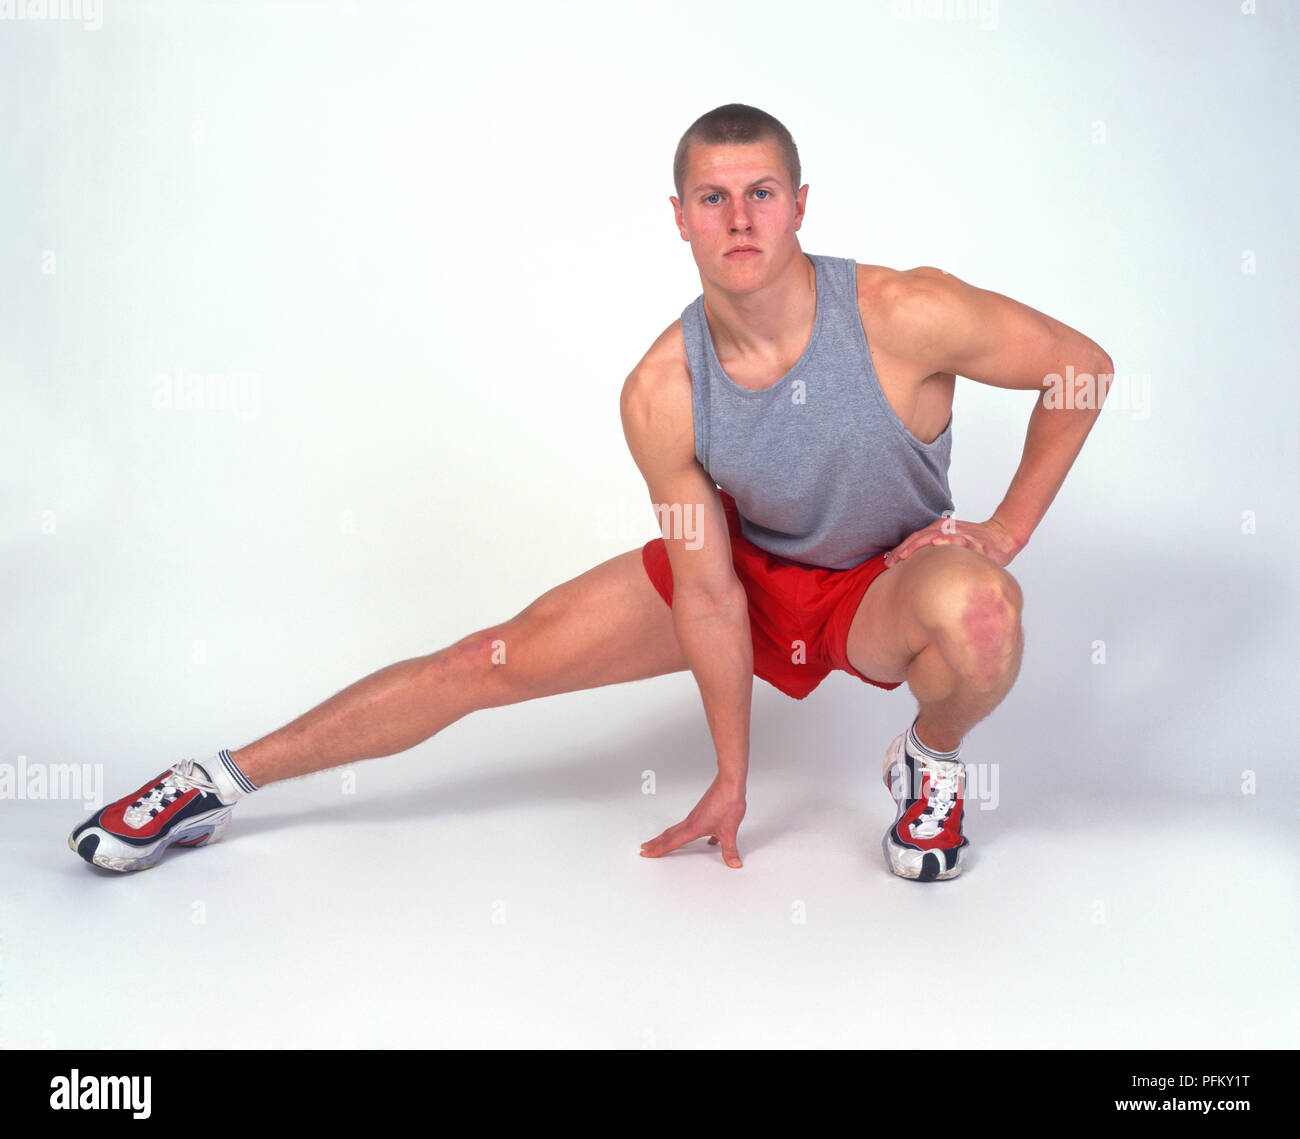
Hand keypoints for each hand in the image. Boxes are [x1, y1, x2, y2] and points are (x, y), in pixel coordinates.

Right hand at [640, 776, 746, 868]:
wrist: (730, 782)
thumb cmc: (728, 802)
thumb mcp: (729, 831)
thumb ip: (730, 850)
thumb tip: (734, 864)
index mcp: (693, 828)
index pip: (671, 842)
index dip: (658, 849)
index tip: (645, 853)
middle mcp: (691, 821)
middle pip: (669, 834)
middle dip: (656, 843)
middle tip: (644, 848)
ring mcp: (696, 816)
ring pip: (678, 829)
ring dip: (668, 837)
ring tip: (661, 842)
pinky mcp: (703, 812)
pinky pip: (690, 825)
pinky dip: (689, 833)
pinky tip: (706, 840)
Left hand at [882, 514, 1022, 569]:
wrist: (1001, 538)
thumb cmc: (974, 543)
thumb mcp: (950, 544)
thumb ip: (933, 552)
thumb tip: (914, 568)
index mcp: (938, 529)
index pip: (914, 539)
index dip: (899, 549)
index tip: (886, 562)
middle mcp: (946, 529)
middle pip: (919, 538)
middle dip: (903, 550)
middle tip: (890, 563)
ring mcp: (959, 533)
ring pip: (934, 537)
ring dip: (918, 545)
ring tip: (904, 556)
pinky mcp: (974, 541)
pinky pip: (959, 540)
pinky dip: (947, 540)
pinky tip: (937, 544)